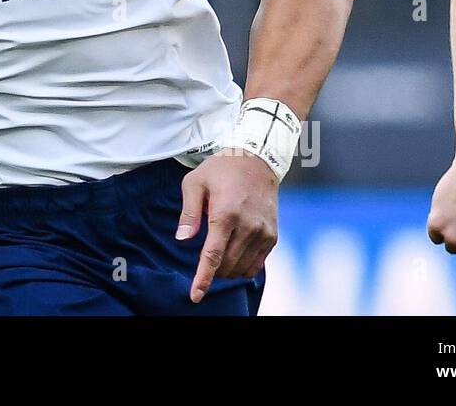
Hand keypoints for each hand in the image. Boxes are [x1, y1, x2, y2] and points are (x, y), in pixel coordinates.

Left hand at [178, 148, 278, 301]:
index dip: (203, 279)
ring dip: (228, 270)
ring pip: (242, 267)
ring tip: (219, 254)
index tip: (195, 296)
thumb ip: (188, 213)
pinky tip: (235, 257)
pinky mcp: (272, 234)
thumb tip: (183, 239)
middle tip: (205, 259)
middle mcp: (248, 226)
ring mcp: (263, 231)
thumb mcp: (195, 182)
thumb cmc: (221, 169)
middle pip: (227, 265)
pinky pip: (257, 263)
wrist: (256, 159)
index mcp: (225, 214)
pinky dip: (244, 267)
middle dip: (213, 271)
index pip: (213, 256)